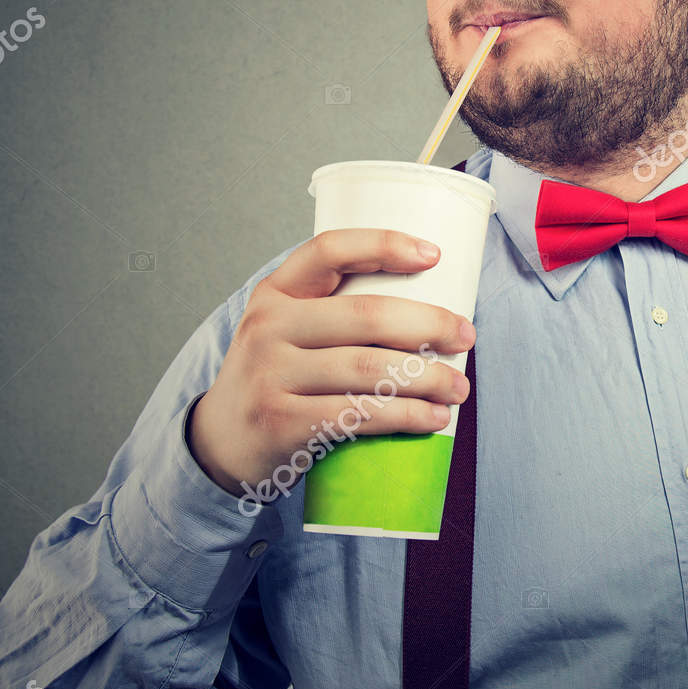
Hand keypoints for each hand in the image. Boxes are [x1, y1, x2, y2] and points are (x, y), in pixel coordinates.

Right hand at [186, 229, 476, 496]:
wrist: (220, 443)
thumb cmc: (278, 378)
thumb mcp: (286, 331)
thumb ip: (334, 311)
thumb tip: (431, 306)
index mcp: (275, 293)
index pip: (329, 250)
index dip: (384, 245)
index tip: (434, 254)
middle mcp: (269, 327)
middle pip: (366, 315)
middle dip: (430, 324)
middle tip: (467, 336)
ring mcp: (271, 375)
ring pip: (370, 369)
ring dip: (429, 378)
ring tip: (459, 388)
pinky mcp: (282, 422)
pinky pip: (358, 414)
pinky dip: (405, 416)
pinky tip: (432, 417)